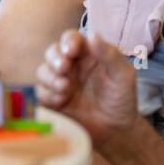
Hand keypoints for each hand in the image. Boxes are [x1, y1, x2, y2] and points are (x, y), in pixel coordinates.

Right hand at [35, 30, 140, 152]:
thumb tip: (92, 34)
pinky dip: (47, 94)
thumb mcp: (122, 75)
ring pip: (42, 71)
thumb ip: (110, 55)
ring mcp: (59, 83)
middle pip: (52, 52)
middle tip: (63, 68)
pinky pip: (40, 93)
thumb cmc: (121, 98)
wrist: (115, 130)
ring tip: (65, 89)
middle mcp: (70, 66)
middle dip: (54, 58)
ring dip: (50, 77)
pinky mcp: (52, 101)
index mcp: (87, 54)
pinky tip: (61, 101)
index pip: (71, 38)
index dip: (68, 41)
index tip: (71, 51)